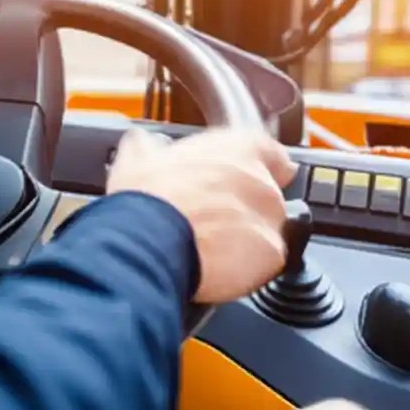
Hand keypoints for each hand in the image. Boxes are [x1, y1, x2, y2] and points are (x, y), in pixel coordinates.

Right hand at [106, 128, 297, 302]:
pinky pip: (266, 260)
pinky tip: (219, 266)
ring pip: (266, 229)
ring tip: (211, 247)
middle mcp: (260, 179)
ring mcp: (269, 217)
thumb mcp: (138, 159)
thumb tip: (140, 143)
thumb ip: (149, 147)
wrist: (148, 243)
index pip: (272, 154)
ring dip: (246, 237)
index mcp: (236, 148)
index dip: (259, 169)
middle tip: (211, 219)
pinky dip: (247, 266)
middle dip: (244, 208)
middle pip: (267, 195)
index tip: (241, 180)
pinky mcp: (272, 253)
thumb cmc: (146, 200)